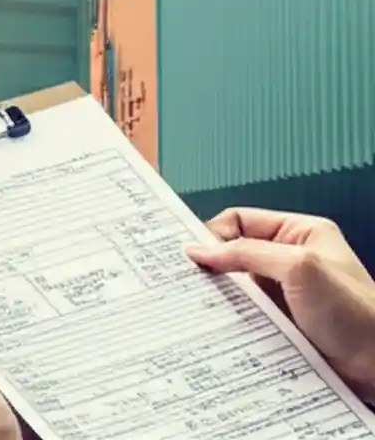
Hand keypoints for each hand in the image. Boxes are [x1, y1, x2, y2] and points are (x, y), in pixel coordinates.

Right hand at [186, 207, 374, 400]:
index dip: (214, 235)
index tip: (193, 256)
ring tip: (202, 306)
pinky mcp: (280, 321)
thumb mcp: (300, 268)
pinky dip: (230, 317)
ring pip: (237, 285)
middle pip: (234, 252)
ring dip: (222, 296)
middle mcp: (290, 258)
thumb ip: (248, 253)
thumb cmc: (356, 315)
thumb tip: (199, 250)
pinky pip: (244, 312)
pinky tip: (220, 325)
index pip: (240, 220)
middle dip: (213, 267)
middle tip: (189, 281)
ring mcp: (284, 291)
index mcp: (300, 233)